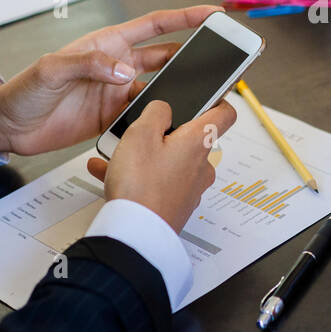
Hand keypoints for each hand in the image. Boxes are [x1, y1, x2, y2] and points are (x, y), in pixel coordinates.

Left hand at [0, 6, 220, 155]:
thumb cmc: (24, 90)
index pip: (156, 25)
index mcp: (109, 44)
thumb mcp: (52, 70)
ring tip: (207, 92)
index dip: (186, 18)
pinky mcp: (115, 118)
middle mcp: (119, 65)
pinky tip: (177, 120)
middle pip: (168, 56)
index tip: (213, 15)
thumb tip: (125, 71)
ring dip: (183, 88)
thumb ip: (89, 65)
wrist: (7, 126)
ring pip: (162, 87)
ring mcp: (118, 92)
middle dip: (196, 54)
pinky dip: (163, 117)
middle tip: (224, 57)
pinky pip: (147, 115)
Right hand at [86, 99, 237, 231]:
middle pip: (188, 139)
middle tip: (139, 130)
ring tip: (113, 154)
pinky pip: (155, 182)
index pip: (225, 115)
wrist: (134, 235)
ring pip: (167, 161)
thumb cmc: (141, 185)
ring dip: (142, 155)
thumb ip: (156, 112)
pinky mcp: (174, 205)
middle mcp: (200, 166)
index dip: (217, 101)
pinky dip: (135, 175)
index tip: (206, 96)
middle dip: (163, 132)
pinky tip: (106, 172)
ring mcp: (189, 188)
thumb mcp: (141, 133)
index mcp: (198, 143)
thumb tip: (164, 108)